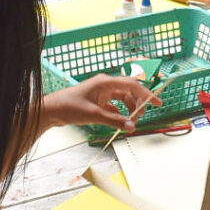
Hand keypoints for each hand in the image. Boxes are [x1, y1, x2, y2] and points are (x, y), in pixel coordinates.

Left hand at [42, 75, 158, 130]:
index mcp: (105, 82)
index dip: (147, 93)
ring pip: (123, 98)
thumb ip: (115, 121)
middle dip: (138, 103)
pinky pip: (115, 104)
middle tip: (141, 117)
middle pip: (130, 91)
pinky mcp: (98, 100)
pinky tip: (120, 121)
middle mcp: (105, 85)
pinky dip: (120, 112)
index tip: (157, 102)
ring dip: (129, 109)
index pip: (132, 85)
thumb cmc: (69, 107)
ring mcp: (101, 92)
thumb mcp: (94, 115)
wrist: (52, 110)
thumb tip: (131, 126)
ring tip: (130, 122)